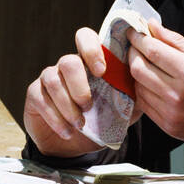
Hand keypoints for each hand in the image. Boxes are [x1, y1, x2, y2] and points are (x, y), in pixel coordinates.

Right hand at [23, 27, 143, 156]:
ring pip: (52, 79)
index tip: (102, 70)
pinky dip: (55, 117)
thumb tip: (148, 84)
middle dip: (79, 83)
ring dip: (67, 105)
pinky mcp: (35, 94)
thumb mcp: (122, 109)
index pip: (85, 38)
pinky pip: (40, 98)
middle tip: (88, 104)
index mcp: (89, 63)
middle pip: (68, 61)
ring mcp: (49, 78)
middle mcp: (67, 66)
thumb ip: (132, 94)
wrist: (74, 145)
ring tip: (80, 123)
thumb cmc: (99, 121)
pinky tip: (67, 131)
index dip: (91, 49)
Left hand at [126, 21, 183, 163]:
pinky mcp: (169, 126)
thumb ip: (178, 42)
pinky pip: (145, 105)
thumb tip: (155, 27)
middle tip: (135, 45)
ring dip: (136, 72)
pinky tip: (149, 83)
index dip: (139, 39)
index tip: (134, 32)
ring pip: (139, 87)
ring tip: (143, 63)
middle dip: (132, 53)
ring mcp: (172, 113)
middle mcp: (179, 94)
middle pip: (139, 69)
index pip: (153, 51)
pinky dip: (143, 91)